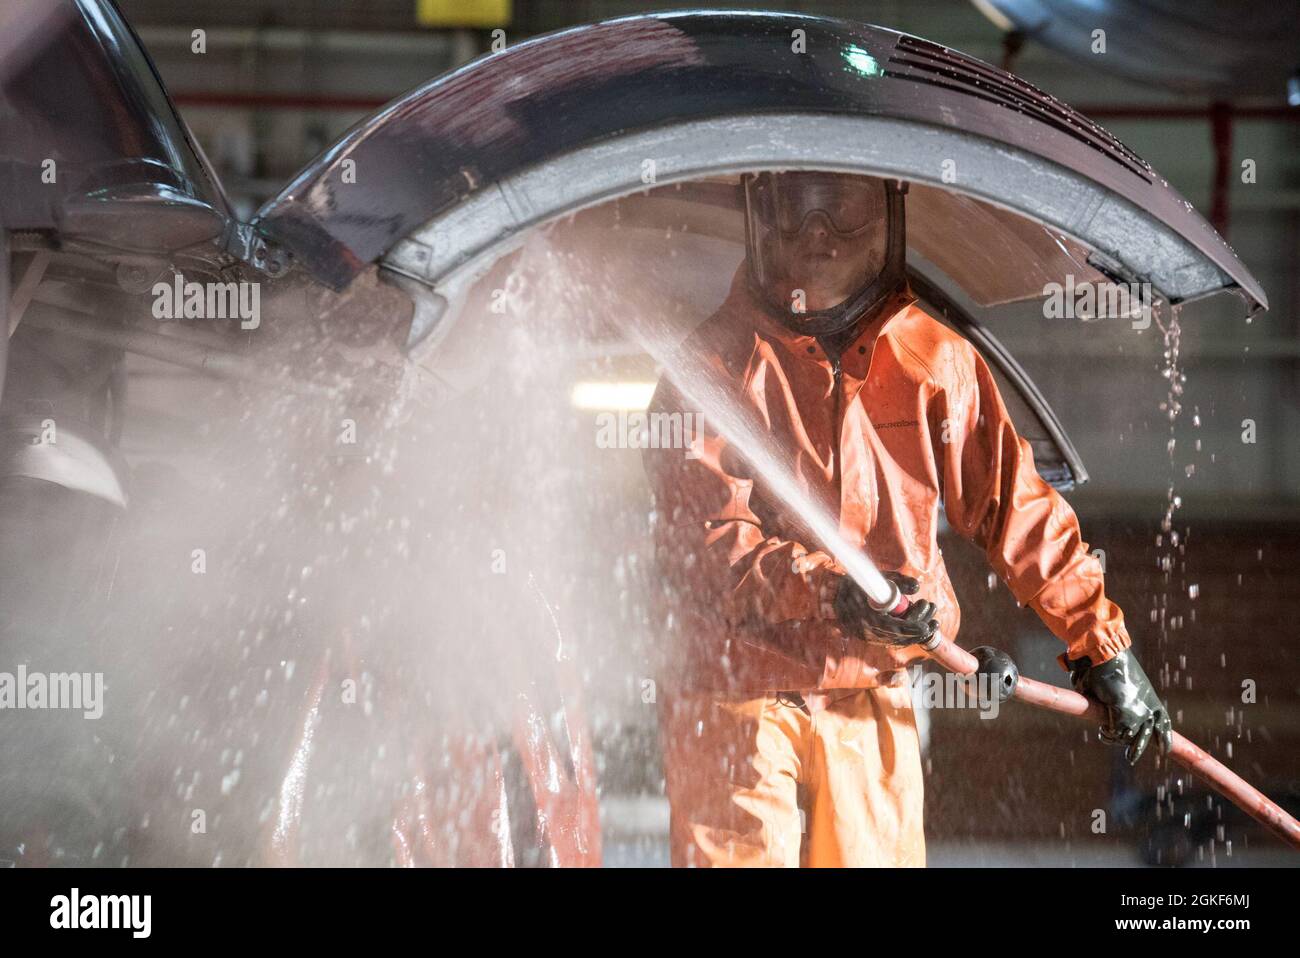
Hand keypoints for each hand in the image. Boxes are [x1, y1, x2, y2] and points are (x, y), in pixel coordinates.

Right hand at [833, 571, 937, 646]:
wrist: (832, 596)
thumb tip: (917, 587)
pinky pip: (892, 640)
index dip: (914, 628)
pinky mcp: (870, 637)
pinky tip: (917, 628)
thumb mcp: (875, 578)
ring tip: (931, 622)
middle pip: (900, 637)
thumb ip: (897, 581)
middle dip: (920, 630)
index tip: (928, 624)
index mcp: (869, 619)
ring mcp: (869, 636)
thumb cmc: (854, 584)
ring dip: (915, 634)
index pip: (896, 629)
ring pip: (898, 641)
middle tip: (933, 618)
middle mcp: (869, 632)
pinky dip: (906, 635)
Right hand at [1069, 648, 1172, 765]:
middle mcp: (1148, 709)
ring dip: (1115, 738)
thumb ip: (1117, 704)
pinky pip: (1114, 733)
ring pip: (1127, 738)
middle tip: (1131, 759)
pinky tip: (1102, 730)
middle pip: (1147, 738)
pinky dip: (1107, 734)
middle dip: (1137, 750)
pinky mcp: (1124, 715)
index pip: (1163, 723)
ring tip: (1105, 734)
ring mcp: (1138, 713)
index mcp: (1151, 700)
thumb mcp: (1119, 688)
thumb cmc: (1107, 666)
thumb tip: (1107, 715)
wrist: (1105, 655)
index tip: (1164, 750)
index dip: (1164, 738)